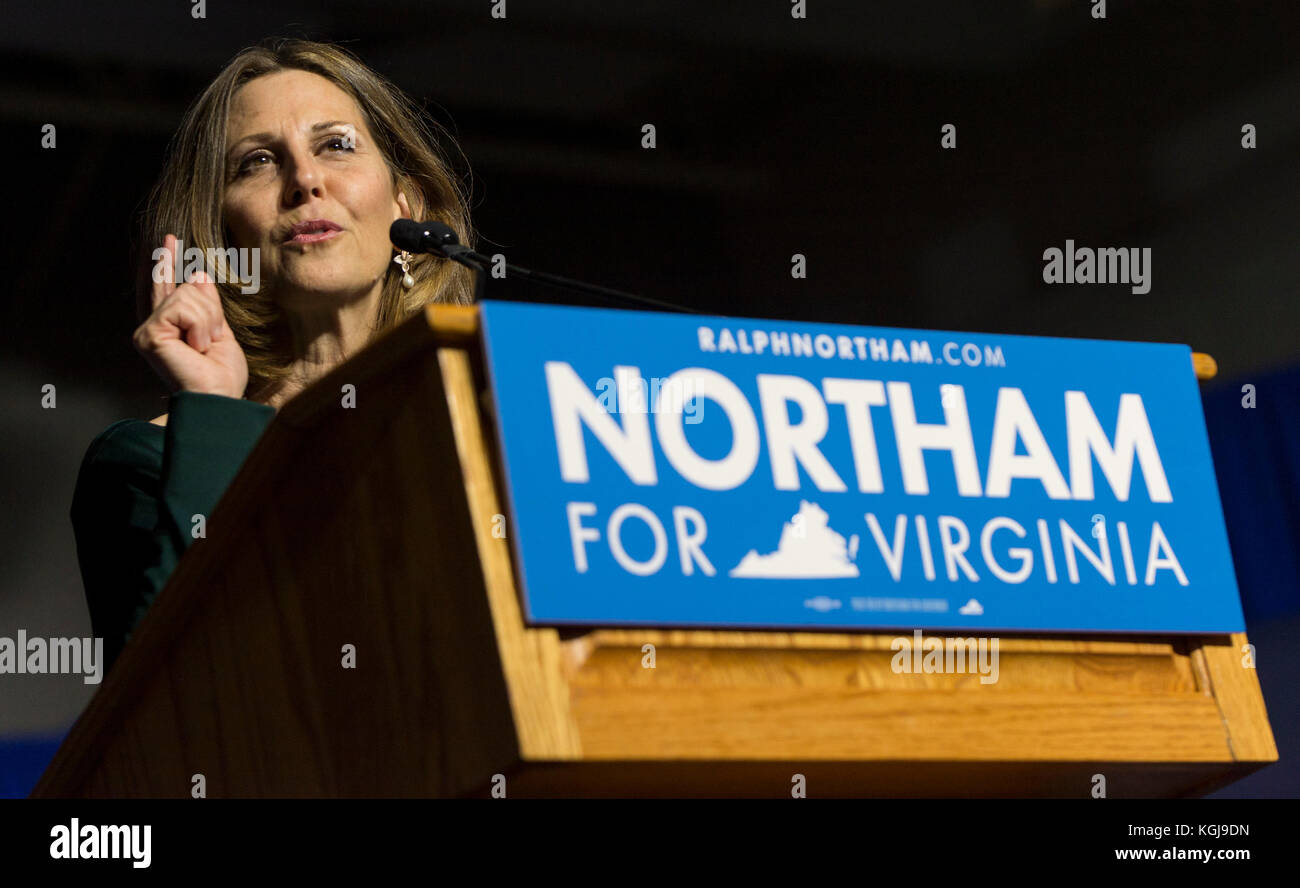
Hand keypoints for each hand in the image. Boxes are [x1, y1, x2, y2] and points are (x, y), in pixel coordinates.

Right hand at [133, 234, 248, 398]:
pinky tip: (196, 347)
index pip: (167, 287)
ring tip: (203, 347)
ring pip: (187, 295)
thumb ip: (207, 303)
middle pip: (186, 289)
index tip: (169, 239)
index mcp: (171, 326)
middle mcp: (154, 326)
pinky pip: (182, 307)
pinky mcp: (148, 334)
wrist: (219, 399)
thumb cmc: (221, 375)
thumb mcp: (220, 331)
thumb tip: (197, 274)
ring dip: (207, 322)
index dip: (167, 262)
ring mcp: (148, 330)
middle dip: (210, 312)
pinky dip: (200, 326)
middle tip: (210, 342)